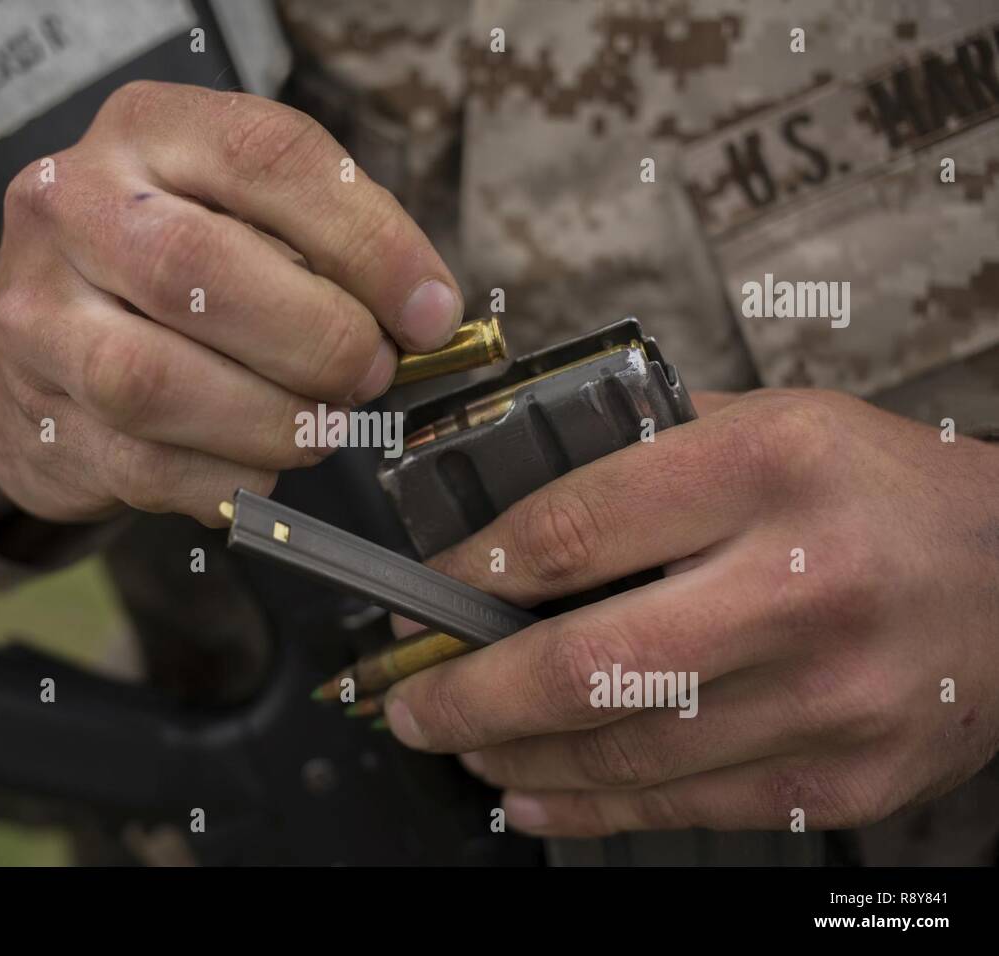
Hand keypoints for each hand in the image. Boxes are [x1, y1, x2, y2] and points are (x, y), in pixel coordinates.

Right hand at [0, 81, 461, 528]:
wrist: (35, 349)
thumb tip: (421, 316)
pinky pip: (144, 464)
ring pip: (154, 380)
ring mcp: (39, 317)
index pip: (266, 157)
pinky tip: (260, 463)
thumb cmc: (171, 275)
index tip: (429, 312)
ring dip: (273, 421)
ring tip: (322, 426)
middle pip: (196, 269)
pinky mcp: (40, 415)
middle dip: (317, 338)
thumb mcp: (240, 214)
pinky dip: (229, 476)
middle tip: (371, 375)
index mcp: (146, 132)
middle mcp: (73, 209)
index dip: (368, 241)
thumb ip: (323, 245)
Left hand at [384, 389, 998, 836]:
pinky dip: (587, 805)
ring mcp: (826, 698)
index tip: (427, 594)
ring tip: (463, 741)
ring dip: (514, 756)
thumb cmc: (880, 490)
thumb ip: (648, 454)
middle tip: (410, 700)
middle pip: (585, 663)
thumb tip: (518, 505)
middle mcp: (798, 585)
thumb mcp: (773, 421)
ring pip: (622, 752)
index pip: (575, 529)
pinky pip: (683, 807)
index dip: (473, 573)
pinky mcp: (839, 778)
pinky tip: (532, 792)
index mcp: (768, 468)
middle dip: (468, 694)